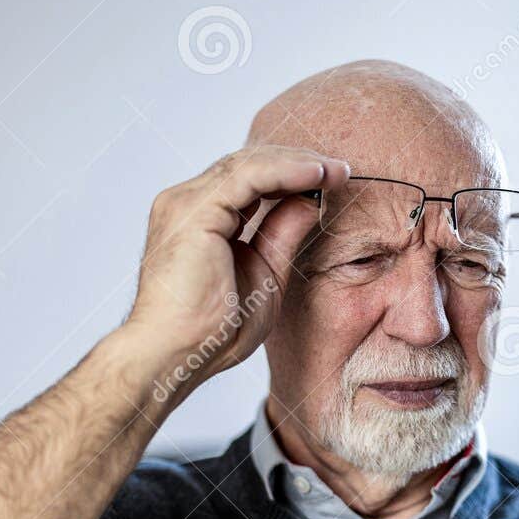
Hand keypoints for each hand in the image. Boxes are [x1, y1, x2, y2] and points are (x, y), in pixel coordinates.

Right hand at [120, 145, 349, 399]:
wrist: (179, 357)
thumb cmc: (212, 333)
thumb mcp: (265, 275)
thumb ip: (282, 235)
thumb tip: (309, 201)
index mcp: (197, 220)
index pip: (245, 181)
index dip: (289, 175)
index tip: (331, 179)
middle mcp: (185, 204)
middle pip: (247, 165)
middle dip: (297, 162)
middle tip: (339, 169)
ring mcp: (185, 204)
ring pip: (248, 164)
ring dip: (297, 162)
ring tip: (335, 170)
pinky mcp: (194, 211)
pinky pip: (248, 176)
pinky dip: (285, 171)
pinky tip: (316, 174)